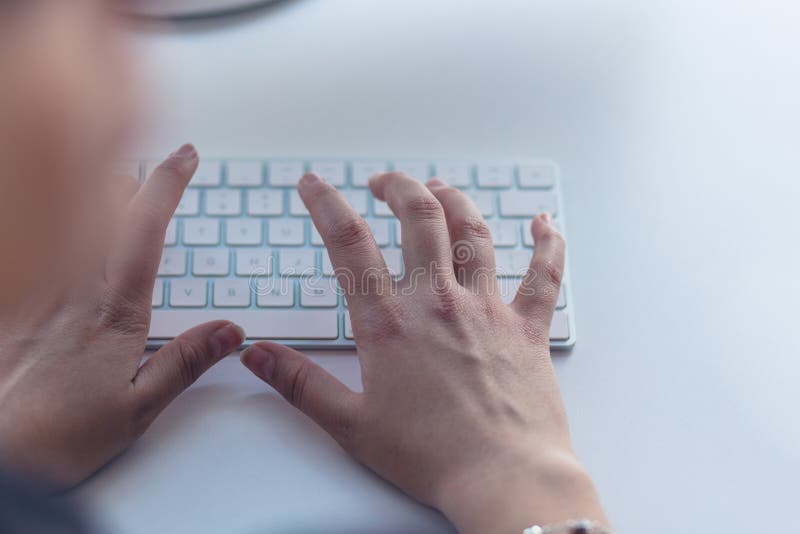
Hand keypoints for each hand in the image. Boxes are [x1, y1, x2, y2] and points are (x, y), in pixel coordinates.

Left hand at [0, 145, 243, 488]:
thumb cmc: (61, 436)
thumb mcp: (138, 408)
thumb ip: (184, 362)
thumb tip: (230, 330)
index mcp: (113, 310)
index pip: (146, 229)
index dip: (168, 185)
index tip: (186, 156)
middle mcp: (72, 290)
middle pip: (99, 206)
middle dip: (128, 180)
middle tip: (147, 172)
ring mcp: (36, 292)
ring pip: (65, 217)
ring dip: (94, 197)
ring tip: (111, 191)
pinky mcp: (13, 305)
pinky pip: (34, 248)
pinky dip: (54, 228)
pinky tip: (58, 237)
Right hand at [241, 172, 607, 532]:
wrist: (502, 477)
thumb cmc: (429, 456)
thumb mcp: (350, 424)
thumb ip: (300, 383)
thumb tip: (255, 354)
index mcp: (390, 323)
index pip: (348, 244)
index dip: (325, 204)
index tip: (312, 184)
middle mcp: (439, 301)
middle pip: (419, 217)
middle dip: (397, 187)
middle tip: (381, 182)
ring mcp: (488, 309)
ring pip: (473, 232)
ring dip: (454, 200)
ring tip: (438, 188)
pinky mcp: (528, 327)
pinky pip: (544, 273)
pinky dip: (546, 242)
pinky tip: (542, 222)